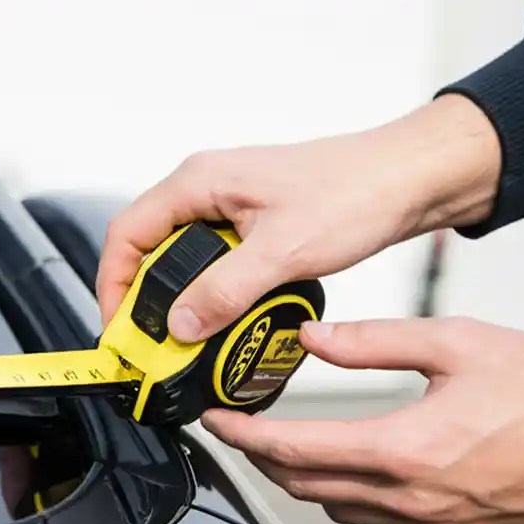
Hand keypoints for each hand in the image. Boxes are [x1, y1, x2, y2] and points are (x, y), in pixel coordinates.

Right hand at [96, 94, 501, 340]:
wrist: (410, 178)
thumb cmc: (355, 191)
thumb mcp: (282, 251)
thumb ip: (224, 291)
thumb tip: (180, 326)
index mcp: (199, 182)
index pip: (127, 234)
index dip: (113, 285)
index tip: (121, 330)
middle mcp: (206, 190)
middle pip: (148, 250)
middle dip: (144, 301)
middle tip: (153, 345)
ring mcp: (230, 207)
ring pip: (181, 260)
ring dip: (180, 301)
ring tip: (188, 340)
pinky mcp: (254, 225)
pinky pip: (213, 264)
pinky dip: (210, 295)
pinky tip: (226, 320)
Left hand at [204, 317, 523, 523]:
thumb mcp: (457, 342)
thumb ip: (373, 341)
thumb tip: (313, 337)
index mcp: (404, 450)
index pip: (294, 450)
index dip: (242, 436)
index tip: (216, 420)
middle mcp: (410, 498)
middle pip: (303, 487)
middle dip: (261, 458)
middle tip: (241, 428)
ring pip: (336, 509)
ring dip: (302, 479)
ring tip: (288, 444)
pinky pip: (376, 523)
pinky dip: (346, 496)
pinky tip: (350, 469)